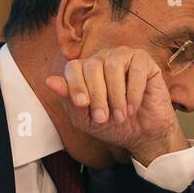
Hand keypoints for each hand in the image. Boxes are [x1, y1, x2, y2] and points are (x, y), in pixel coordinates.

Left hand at [45, 47, 186, 163]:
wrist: (142, 135)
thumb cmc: (113, 125)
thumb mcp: (85, 119)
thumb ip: (69, 100)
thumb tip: (49, 81)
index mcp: (86, 70)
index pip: (73, 67)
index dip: (75, 85)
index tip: (82, 104)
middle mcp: (103, 59)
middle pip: (92, 66)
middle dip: (97, 95)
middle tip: (102, 118)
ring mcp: (124, 57)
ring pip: (113, 65)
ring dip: (115, 95)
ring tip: (120, 115)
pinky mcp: (144, 62)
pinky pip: (136, 69)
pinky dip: (133, 91)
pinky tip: (133, 107)